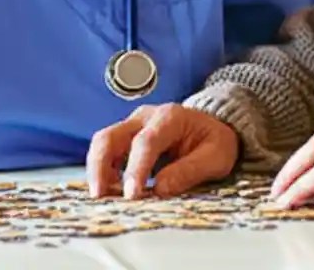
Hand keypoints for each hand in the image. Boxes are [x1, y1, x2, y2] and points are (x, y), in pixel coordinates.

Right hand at [86, 104, 238, 198]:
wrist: (212, 127)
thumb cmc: (215, 141)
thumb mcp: (215, 157)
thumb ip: (189, 171)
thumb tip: (159, 190)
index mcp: (170, 117)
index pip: (146, 142)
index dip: (136, 169)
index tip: (131, 195)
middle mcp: (145, 117)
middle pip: (111, 136)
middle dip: (100, 166)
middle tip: (99, 195)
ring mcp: (132, 125)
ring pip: (102, 142)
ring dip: (97, 170)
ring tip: (102, 196)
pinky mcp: (126, 138)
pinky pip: (106, 152)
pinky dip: (103, 171)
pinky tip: (109, 191)